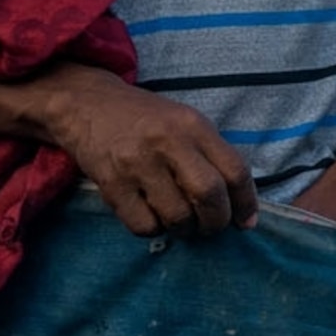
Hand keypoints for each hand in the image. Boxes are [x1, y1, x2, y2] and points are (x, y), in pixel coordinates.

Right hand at [33, 68, 259, 235]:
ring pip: (177, 215)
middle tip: (212, 227)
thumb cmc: (146, 118)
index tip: (247, 222)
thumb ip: (212, 154)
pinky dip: (155, 230)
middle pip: (209, 195)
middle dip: (217, 221)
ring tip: (183, 223)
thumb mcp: (185, 122)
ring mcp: (137, 164)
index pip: (234, 170)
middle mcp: (168, 143)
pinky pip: (144, 225)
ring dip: (185, 229)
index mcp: (194, 126)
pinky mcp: (111, 185)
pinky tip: (154, 218)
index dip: (247, 202)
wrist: (88, 106)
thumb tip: (240, 204)